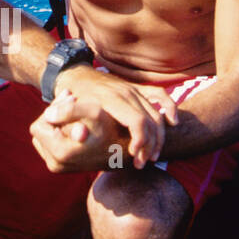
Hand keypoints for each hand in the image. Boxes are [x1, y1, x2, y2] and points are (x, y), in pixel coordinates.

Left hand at [31, 67, 177, 171]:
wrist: (74, 75)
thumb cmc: (70, 96)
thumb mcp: (66, 108)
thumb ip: (71, 120)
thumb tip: (80, 134)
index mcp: (110, 99)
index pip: (137, 121)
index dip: (140, 141)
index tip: (134, 156)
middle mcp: (125, 92)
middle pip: (150, 121)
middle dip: (150, 145)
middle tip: (142, 163)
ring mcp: (133, 89)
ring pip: (156, 113)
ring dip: (158, 137)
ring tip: (151, 156)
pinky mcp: (137, 88)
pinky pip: (160, 95)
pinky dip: (169, 108)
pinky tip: (173, 123)